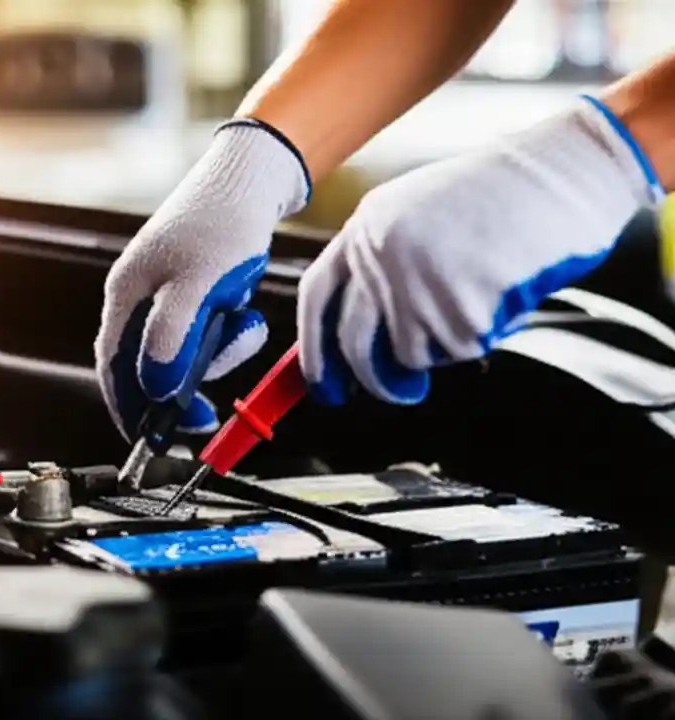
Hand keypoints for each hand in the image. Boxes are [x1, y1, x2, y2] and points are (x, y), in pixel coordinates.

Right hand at [95, 121, 309, 440]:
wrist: (255, 177)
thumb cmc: (221, 221)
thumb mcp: (197, 284)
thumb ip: (171, 339)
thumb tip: (158, 389)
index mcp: (126, 293)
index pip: (113, 366)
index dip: (126, 408)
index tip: (148, 441)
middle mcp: (141, 296)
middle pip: (149, 364)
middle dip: (181, 387)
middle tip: (206, 414)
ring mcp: (170, 294)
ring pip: (186, 352)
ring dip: (217, 352)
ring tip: (239, 321)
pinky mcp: (199, 292)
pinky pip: (210, 333)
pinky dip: (231, 332)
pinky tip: (243, 308)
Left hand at [298, 97, 662, 405]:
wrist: (560, 176)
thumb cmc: (500, 197)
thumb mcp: (420, 216)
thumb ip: (384, 266)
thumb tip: (364, 341)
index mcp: (366, 226)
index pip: (317, 296)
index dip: (314, 345)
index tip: (321, 381)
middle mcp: (379, 256)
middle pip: (354, 341)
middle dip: (373, 379)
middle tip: (397, 392)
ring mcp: (415, 283)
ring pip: (410, 352)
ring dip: (444, 344)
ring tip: (480, 299)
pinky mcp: (456, 307)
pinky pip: (458, 349)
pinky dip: (481, 335)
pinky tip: (502, 294)